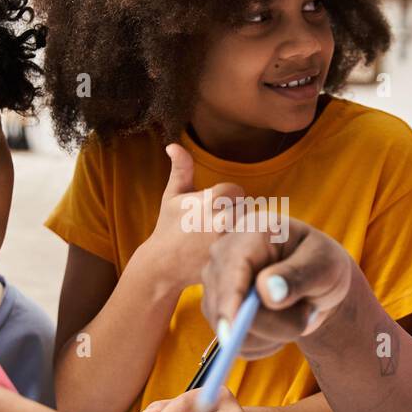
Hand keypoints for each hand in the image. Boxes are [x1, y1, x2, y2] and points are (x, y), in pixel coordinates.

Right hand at [143, 144, 244, 288]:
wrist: (162, 266)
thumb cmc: (168, 227)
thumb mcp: (172, 196)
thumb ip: (180, 169)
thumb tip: (173, 145)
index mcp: (213, 198)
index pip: (236, 191)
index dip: (225, 200)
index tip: (211, 211)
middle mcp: (224, 218)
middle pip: (246, 208)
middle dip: (233, 215)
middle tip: (214, 227)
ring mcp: (230, 239)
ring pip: (249, 227)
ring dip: (239, 231)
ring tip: (219, 239)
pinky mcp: (233, 257)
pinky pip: (248, 246)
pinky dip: (240, 247)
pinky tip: (225, 252)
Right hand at [200, 217, 353, 359]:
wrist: (315, 283)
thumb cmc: (322, 265)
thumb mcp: (324, 264)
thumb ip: (298, 275)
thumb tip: (267, 291)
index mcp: (250, 233)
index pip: (231, 267)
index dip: (229, 298)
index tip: (232, 330)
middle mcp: (223, 256)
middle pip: (228, 302)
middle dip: (272, 322)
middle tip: (307, 314)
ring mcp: (216, 285)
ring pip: (233, 329)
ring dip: (273, 332)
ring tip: (295, 311)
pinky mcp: (217, 312)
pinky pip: (239, 343)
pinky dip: (266, 342)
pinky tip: (281, 324)